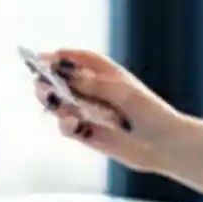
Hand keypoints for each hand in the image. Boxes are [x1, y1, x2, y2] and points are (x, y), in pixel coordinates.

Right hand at [31, 49, 186, 173]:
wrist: (164, 144)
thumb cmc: (149, 111)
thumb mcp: (122, 91)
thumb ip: (93, 83)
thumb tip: (66, 75)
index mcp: (107, 74)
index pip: (80, 60)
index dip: (62, 57)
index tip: (44, 58)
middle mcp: (95, 91)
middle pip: (64, 81)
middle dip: (49, 80)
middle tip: (39, 82)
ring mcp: (90, 112)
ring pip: (61, 104)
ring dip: (52, 101)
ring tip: (50, 99)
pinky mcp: (89, 133)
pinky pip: (69, 126)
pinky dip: (66, 124)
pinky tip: (72, 122)